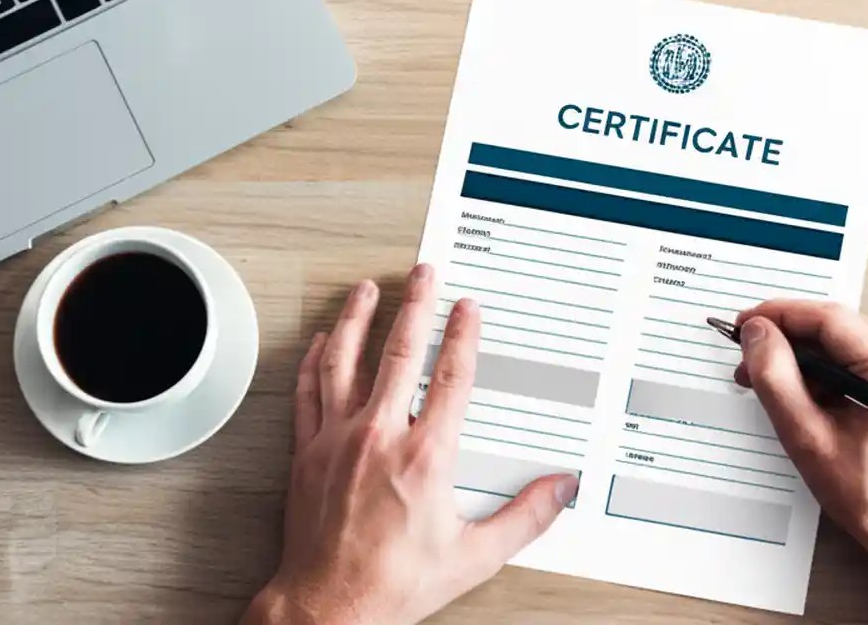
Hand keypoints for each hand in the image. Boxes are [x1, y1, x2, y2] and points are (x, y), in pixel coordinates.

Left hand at [244, 264, 579, 624]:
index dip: (462, 335)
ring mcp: (338, 441)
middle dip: (415, 306)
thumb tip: (560, 490)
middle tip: (422, 275)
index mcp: (425, 456)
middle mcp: (379, 437)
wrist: (330, 607)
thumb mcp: (475, 555)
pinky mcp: (307, 453)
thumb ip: (525, 517)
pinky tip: (323, 342)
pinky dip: (315, 361)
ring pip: (345, 361)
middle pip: (399, 353)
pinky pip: (307, 392)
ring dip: (358, 318)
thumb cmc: (393, 582)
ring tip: (367, 290)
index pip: (450, 377)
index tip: (467, 309)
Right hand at [734, 301, 867, 554]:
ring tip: (767, 385)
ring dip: (803, 362)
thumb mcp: (809, 437)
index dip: (778, 315)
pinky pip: (857, 363)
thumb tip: (756, 333)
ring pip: (843, 347)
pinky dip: (824, 376)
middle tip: (746, 361)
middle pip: (835, 331)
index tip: (742, 324)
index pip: (828, 319)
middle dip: (786, 343)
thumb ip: (776, 378)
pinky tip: (799, 396)